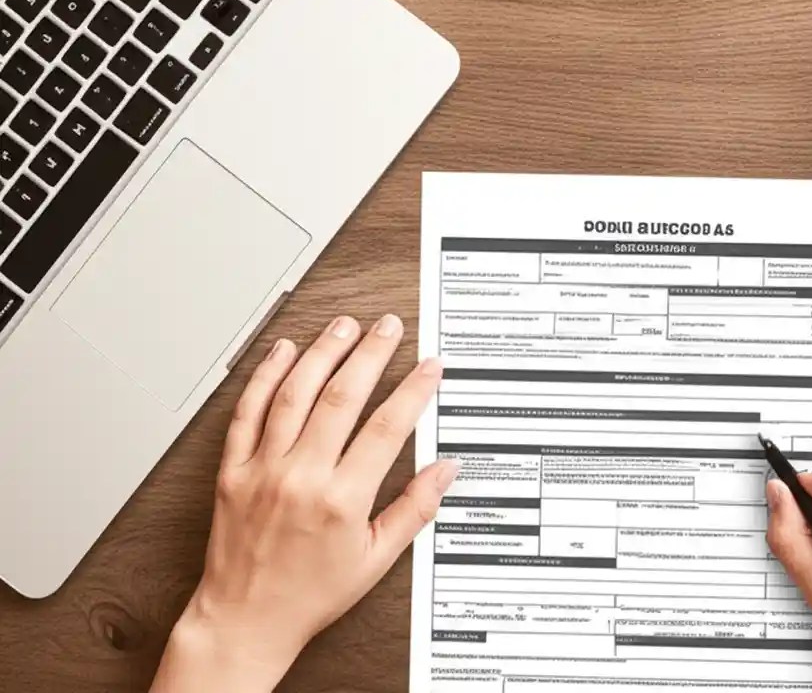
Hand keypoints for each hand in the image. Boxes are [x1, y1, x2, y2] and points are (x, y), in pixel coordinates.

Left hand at [151, 315, 456, 692]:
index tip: (428, 367)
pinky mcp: (232, 471)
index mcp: (341, 500)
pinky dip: (265, 377)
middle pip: (341, 397)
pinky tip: (283, 352)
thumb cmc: (309, 594)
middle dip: (370, 354)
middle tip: (388, 327)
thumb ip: (414, 509)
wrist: (245, 619)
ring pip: (294, 394)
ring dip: (322, 353)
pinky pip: (248, 412)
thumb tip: (446, 471)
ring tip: (343, 327)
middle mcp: (301, 477)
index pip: (387, 427)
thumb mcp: (376, 559)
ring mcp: (263, 470)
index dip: (413, 390)